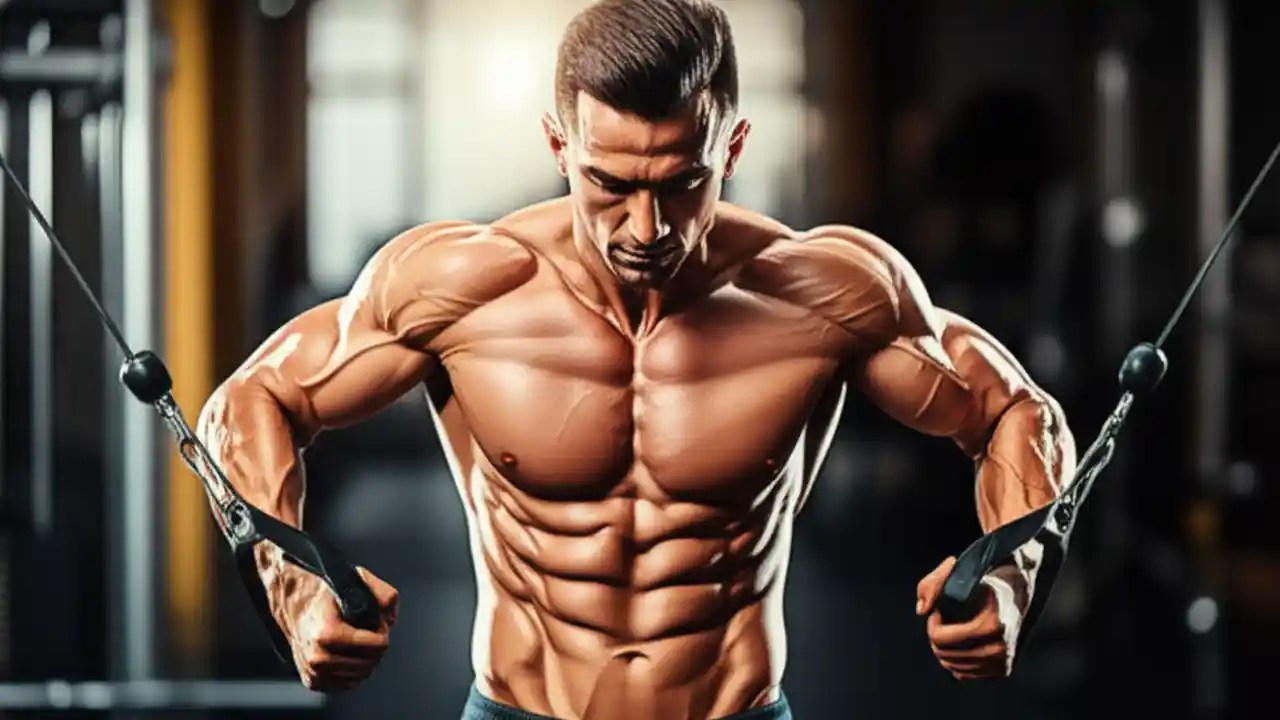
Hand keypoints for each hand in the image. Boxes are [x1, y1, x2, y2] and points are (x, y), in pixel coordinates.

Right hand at [262, 551, 398, 691]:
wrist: (293, 602)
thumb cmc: (324, 593)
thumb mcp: (357, 579)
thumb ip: (383, 593)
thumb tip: (390, 618)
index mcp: (328, 634)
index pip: (376, 646)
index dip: (382, 632)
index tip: (377, 623)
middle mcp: (318, 657)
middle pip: (370, 662)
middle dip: (376, 647)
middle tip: (369, 631)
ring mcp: (314, 672)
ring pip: (360, 676)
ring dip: (365, 659)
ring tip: (358, 641)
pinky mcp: (312, 681)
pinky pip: (346, 684)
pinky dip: (353, 671)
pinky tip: (348, 654)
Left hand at [915, 556, 1018, 679]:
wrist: (1018, 592)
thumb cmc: (983, 581)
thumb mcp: (956, 572)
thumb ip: (932, 584)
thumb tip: (922, 611)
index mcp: (991, 625)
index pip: (940, 638)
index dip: (933, 622)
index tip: (940, 610)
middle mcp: (1000, 648)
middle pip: (944, 655)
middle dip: (937, 636)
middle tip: (943, 620)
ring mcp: (1002, 662)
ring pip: (952, 667)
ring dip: (945, 649)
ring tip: (952, 629)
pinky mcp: (1002, 670)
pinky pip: (963, 674)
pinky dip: (956, 660)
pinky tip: (961, 643)